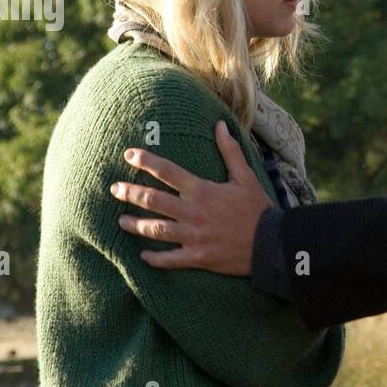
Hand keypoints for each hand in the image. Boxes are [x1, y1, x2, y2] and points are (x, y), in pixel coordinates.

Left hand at [111, 120, 271, 275]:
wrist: (271, 244)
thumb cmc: (258, 209)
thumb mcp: (246, 177)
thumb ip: (230, 151)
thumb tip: (219, 126)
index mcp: (203, 190)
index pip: (167, 171)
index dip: (146, 161)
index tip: (129, 154)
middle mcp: (193, 212)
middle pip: (152, 200)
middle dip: (130, 193)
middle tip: (114, 189)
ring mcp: (193, 236)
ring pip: (155, 229)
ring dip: (134, 225)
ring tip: (121, 221)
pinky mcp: (198, 257)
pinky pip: (169, 259)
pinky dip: (154, 258)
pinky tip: (143, 256)